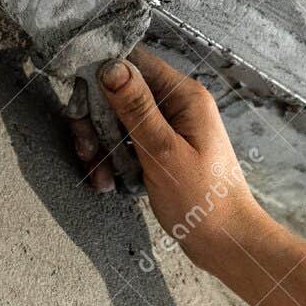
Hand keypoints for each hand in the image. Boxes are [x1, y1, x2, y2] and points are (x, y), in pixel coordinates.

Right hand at [85, 49, 274, 270]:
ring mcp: (168, 128)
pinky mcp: (160, 150)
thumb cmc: (203, 201)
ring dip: (101, 145)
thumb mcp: (163, 152)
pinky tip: (109, 182)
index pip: (134, 62)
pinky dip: (112, 160)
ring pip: (117, 120)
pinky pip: (125, 142)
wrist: (225, 242)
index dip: (101, 73)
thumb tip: (111, 66)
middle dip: (95, 119)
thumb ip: (137, 108)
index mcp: (184, 97)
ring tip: (100, 175)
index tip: (79, 97)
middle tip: (87, 149)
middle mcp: (177, 105)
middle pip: (119, 92)